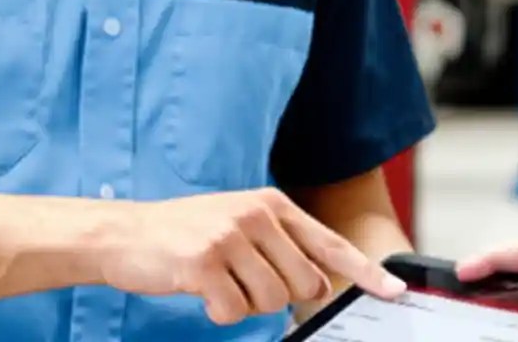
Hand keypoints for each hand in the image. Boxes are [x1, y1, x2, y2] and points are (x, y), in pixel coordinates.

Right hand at [101, 188, 406, 325]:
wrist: (124, 233)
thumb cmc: (185, 234)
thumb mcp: (238, 224)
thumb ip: (281, 247)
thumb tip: (319, 285)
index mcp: (270, 204)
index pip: (329, 243)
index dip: (365, 272)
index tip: (393, 291)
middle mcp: (255, 215)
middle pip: (303, 284)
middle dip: (277, 296)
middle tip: (241, 280)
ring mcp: (230, 237)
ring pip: (270, 302)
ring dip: (244, 304)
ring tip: (218, 280)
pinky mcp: (204, 263)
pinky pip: (233, 312)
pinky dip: (218, 313)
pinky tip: (200, 290)